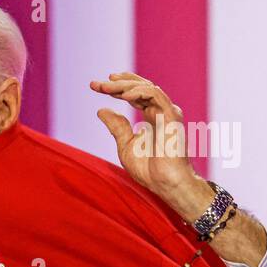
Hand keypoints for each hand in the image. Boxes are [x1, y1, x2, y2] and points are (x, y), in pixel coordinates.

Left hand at [90, 72, 198, 194]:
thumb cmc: (149, 169)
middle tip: (96, 84)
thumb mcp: (125, 144)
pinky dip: (139, 92)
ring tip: (106, 87)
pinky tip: (124, 95)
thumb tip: (101, 110)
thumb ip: (117, 126)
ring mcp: (168, 112)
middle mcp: (161, 111)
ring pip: (147, 88)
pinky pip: (156, 96)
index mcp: (152, 117)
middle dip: (117, 83)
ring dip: (125, 85)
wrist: (165, 182)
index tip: (95, 86)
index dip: (115, 89)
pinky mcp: (172, 116)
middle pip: (140, 88)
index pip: (134, 95)